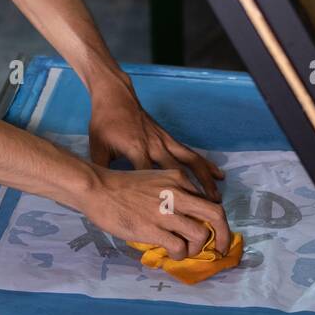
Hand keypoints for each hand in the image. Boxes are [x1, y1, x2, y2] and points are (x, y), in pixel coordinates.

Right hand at [80, 165, 233, 259]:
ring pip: (201, 235)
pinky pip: (180, 248)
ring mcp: (166, 212)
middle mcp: (178, 193)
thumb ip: (174, 193)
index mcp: (179, 179)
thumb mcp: (156, 180)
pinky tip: (172, 254)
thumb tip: (187, 216)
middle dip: (224, 235)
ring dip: (198, 248)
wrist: (98, 189)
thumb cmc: (122, 186)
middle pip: (216, 215)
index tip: (211, 230)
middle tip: (221, 248)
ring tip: (186, 251)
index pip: (208, 200)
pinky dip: (180, 255)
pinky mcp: (154, 229)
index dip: (213, 219)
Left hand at [88, 77, 225, 201]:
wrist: (116, 97)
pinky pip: (190, 152)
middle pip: (177, 172)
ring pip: (190, 161)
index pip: (150, 179)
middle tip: (203, 212)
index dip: (160, 198)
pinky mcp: (169, 137)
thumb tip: (101, 195)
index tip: (170, 217)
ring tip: (216, 197)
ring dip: (205, 179)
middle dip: (192, 192)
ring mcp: (164, 141)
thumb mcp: (97, 147)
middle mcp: (154, 146)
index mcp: (136, 150)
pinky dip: (205, 164)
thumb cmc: (104, 123)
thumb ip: (101, 170)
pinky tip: (218, 174)